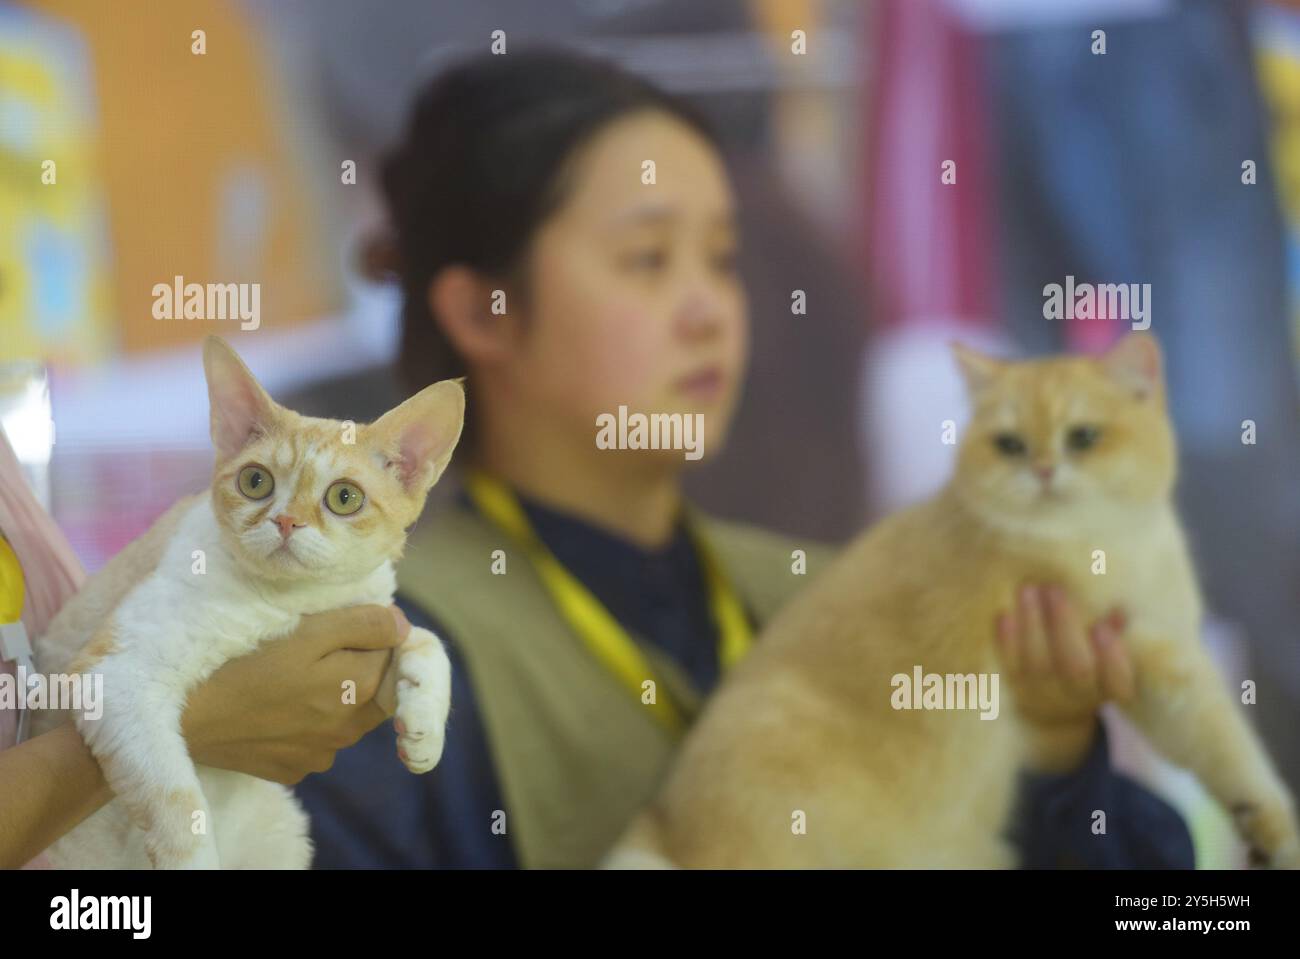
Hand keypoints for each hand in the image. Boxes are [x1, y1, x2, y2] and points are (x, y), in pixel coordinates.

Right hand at [181, 605, 409, 783]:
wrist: (181, 720)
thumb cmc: (245, 664)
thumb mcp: (307, 631)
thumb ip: (363, 626)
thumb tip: (403, 628)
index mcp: (361, 690)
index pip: (391, 653)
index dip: (369, 633)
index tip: (338, 624)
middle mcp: (349, 730)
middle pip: (371, 687)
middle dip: (352, 665)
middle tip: (308, 648)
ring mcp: (320, 755)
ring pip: (343, 714)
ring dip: (329, 694)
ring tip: (286, 677)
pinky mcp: (291, 769)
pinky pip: (313, 739)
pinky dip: (302, 721)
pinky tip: (272, 707)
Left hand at [995, 584, 1134, 771]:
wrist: (1054, 711)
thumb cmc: (1091, 668)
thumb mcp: (1107, 657)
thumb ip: (1115, 633)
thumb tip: (1118, 610)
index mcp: (1109, 688)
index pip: (1118, 680)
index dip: (1112, 657)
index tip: (1101, 627)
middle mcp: (1078, 696)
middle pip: (1075, 666)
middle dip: (1064, 625)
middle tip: (1054, 589)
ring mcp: (1045, 693)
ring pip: (1038, 663)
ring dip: (1032, 623)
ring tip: (1027, 590)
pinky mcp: (1018, 687)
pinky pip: (1011, 666)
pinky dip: (1007, 641)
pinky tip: (1004, 615)